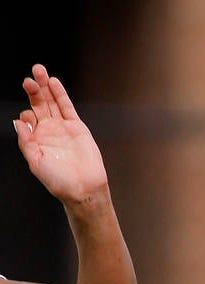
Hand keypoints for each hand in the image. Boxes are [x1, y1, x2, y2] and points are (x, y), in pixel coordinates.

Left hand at [14, 65, 107, 204]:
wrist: (83, 189)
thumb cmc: (58, 181)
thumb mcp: (35, 162)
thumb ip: (26, 142)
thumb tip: (19, 121)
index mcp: (37, 139)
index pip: (28, 117)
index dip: (27, 114)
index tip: (30, 119)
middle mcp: (49, 131)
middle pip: (39, 104)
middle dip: (33, 90)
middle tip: (29, 80)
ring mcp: (63, 127)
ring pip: (52, 102)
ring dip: (45, 87)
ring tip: (39, 71)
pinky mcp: (77, 127)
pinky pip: (67, 107)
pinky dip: (60, 94)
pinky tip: (53, 83)